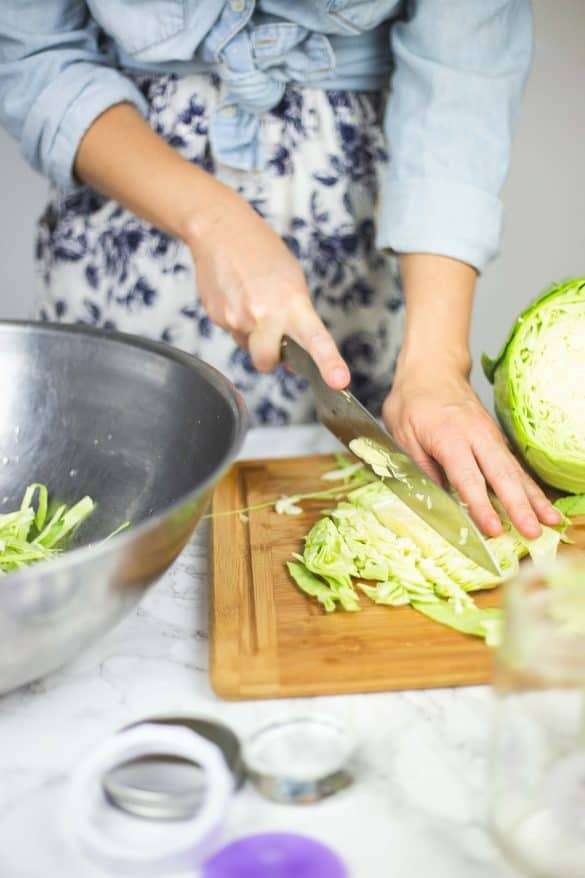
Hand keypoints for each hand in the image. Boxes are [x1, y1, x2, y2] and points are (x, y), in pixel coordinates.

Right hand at [185, 180, 348, 387]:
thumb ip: (297, 319)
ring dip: (253, 337)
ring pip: (249, 348)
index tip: (339, 381)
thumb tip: (292, 361)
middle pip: (267, 362)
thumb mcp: (292, 280)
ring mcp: (237, 318)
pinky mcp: (217, 317)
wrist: (220, 229)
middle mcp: (264, 314)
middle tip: (273, 339)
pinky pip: (234, 334)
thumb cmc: (262, 252)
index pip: (315, 338)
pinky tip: (237, 297)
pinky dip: (238, 323)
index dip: (328, 362)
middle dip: (271, 359)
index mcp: (292, 302)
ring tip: (251, 302)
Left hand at [383, 358, 561, 538]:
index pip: (467, 476)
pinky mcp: (496, 439)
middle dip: (519, 506)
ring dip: (533, 498)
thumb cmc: (411, 402)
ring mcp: (490, 436)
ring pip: (515, 470)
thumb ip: (419, 466)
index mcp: (448, 436)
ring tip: (550, 522)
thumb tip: (434, 499)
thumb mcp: (401, 433)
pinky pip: (515, 465)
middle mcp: (476, 435)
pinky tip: (541, 505)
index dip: (481, 505)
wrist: (433, 368)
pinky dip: (530, 486)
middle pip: (501, 474)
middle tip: (532, 532)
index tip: (493, 529)